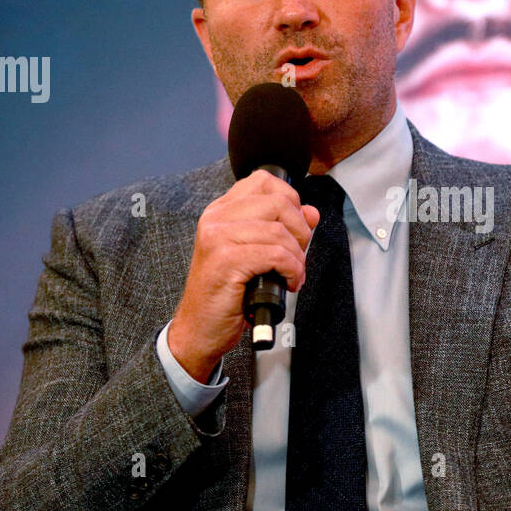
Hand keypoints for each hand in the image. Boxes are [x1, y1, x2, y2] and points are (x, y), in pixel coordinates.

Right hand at [167, 170, 319, 380]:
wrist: (200, 328)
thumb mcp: (257, 255)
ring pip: (279, 231)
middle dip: (300, 231)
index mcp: (221, 211)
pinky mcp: (225, 260)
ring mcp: (218, 237)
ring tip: (292, 274)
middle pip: (278, 203)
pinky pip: (275, 254)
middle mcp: (216, 218)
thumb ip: (282, 229)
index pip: (263, 181)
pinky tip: (288, 283)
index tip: (295, 228)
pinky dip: (291, 269)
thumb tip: (311, 213)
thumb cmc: (227, 294)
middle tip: (298, 256)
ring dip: (297, 257)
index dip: (291, 201)